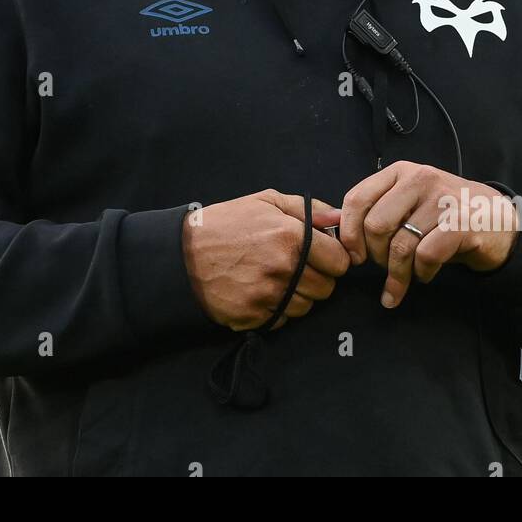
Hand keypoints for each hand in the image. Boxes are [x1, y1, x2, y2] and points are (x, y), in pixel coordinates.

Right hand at [182, 189, 349, 331]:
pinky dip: (275, 309)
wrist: (182, 254)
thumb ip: (308, 209)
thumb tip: (339, 217)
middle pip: (326, 288)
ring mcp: (268, 295)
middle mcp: (283, 268)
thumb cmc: (226, 224)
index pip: (339, 262)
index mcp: (291, 236)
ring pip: (306, 307)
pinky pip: (282, 319)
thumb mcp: (265, 202)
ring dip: (297, 295)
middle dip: (316, 278)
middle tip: (294, 266)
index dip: (333, 258)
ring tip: (273, 277)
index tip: (321, 256)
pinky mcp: (254, 317)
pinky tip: (258, 291)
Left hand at [339, 161, 518, 308]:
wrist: (496, 219)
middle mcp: (420, 179)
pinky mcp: (462, 223)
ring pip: (401, 245)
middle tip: (386, 267)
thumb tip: (326, 225)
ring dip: (399, 272)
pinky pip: (426, 255)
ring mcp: (443, 199)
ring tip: (405, 279)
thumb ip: (372, 210)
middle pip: (376, 225)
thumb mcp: (407, 204)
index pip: (357, 199)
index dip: (349, 233)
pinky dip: (422, 272)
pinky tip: (426, 273)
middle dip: (376, 256)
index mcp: (399, 172)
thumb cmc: (442, 215)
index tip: (355, 256)